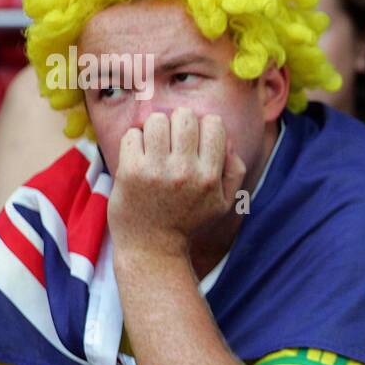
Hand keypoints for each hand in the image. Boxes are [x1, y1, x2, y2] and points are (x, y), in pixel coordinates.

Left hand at [107, 109, 245, 257]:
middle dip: (178, 122)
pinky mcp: (130, 172)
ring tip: (154, 144)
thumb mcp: (223, 203)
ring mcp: (156, 170)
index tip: (194, 140)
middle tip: (172, 139)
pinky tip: (138, 156)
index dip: (204, 126)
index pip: (213, 123)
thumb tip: (228, 139)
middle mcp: (185, 171)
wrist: (151, 248)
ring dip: (154, 128)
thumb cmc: (188, 222)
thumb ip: (234, 171)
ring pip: (156, 120)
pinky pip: (132, 135)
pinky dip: (134, 141)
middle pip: (184, 116)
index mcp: (209, 176)